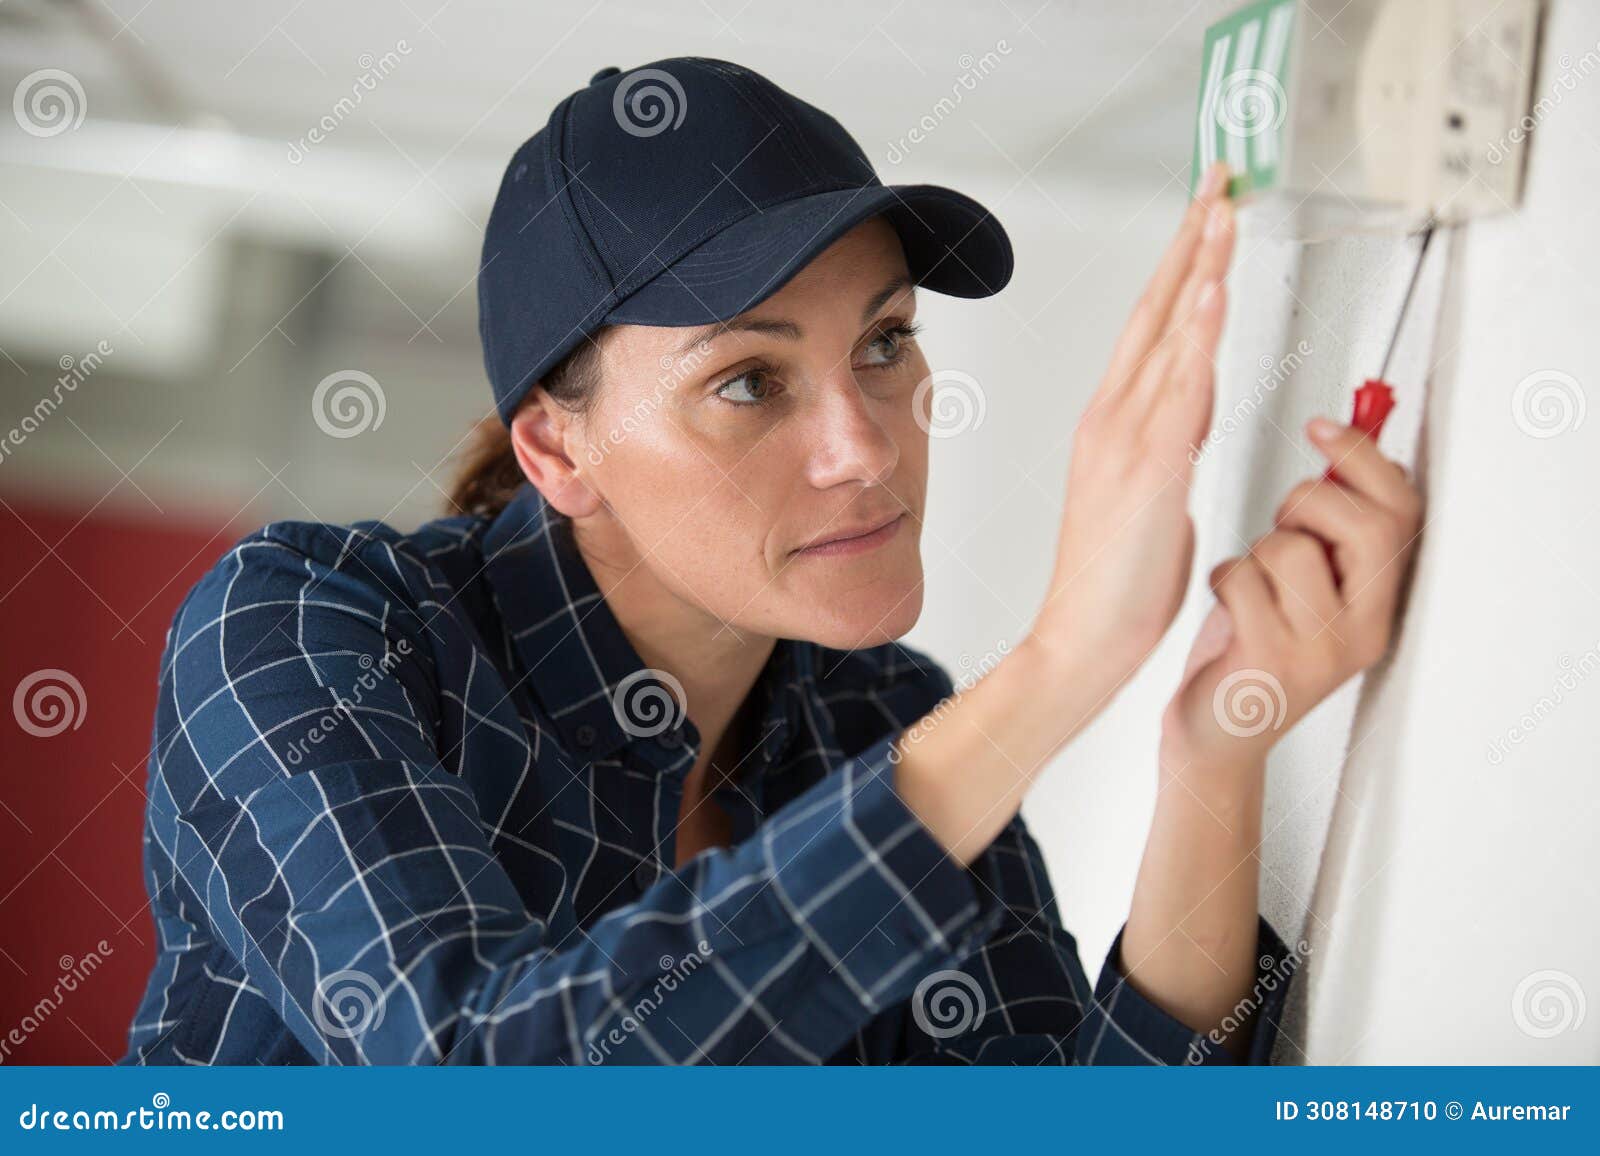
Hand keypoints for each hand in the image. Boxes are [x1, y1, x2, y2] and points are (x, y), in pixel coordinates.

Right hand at [1031, 161, 1234, 683]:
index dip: (1185, 264)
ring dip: (1199, 266)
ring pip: (1167, 334)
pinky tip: (1214, 289)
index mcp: (1113, 421)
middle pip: (1158, 308)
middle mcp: (1112, 416)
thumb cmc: (1117, 580)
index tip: (1210, 212)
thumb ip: (1173, 436)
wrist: (1082, 640)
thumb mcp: (1155, 492)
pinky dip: (1196, 333)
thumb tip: (1196, 396)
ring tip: (1225, 208)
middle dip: (1192, 238)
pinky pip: (1177, 386)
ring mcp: (1124, 439)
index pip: (1156, 324)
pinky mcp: (1145, 469)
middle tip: (1221, 178)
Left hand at [1160, 417, 1424, 779]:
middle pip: (1364, 525)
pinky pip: (1242, 577)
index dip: (1365, 458)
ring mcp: (1321, 650)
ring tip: (1250, 585)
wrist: (1218, 734)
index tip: (1323, 427)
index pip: (1403, 514)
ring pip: (1290, 547)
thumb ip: (1331, 532)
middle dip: (1308, 502)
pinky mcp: (1272, 661)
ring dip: (1253, 551)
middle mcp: (1363, 629)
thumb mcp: (1307, 587)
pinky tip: (1226, 607)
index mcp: (1380, 603)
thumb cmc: (1253, 649)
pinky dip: (1222, 578)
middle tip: (1280, 521)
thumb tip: (1342, 449)